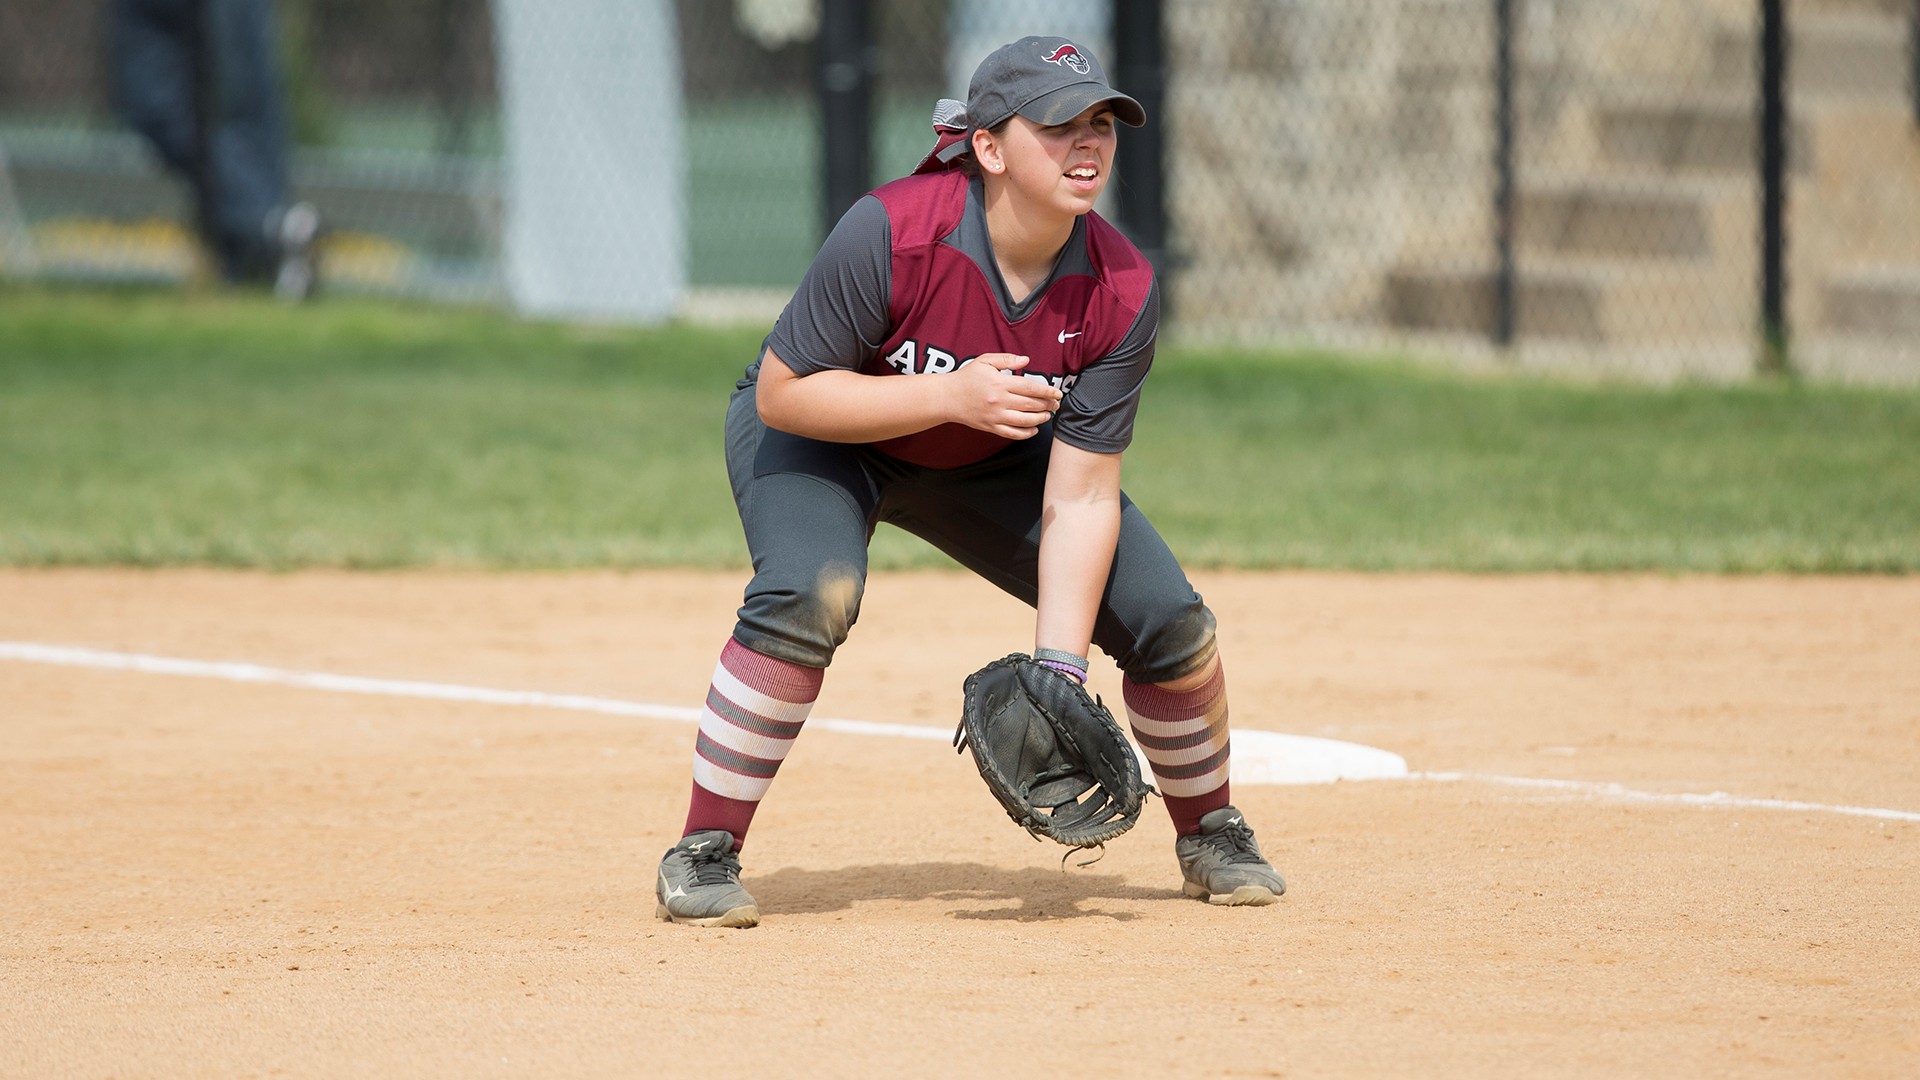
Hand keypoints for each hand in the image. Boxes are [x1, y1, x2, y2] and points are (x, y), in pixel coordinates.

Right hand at [944, 353, 1062, 438]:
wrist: (947, 397)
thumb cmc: (967, 377)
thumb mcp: (985, 361)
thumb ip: (1007, 359)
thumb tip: (1026, 360)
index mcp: (1000, 383)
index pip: (1030, 388)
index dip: (1047, 391)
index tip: (1057, 393)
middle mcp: (999, 401)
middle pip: (1031, 405)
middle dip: (1048, 405)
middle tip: (1056, 404)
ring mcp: (995, 416)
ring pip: (1025, 420)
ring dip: (1040, 418)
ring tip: (1047, 415)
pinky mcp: (991, 427)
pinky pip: (1013, 433)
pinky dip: (1026, 433)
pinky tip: (1034, 429)